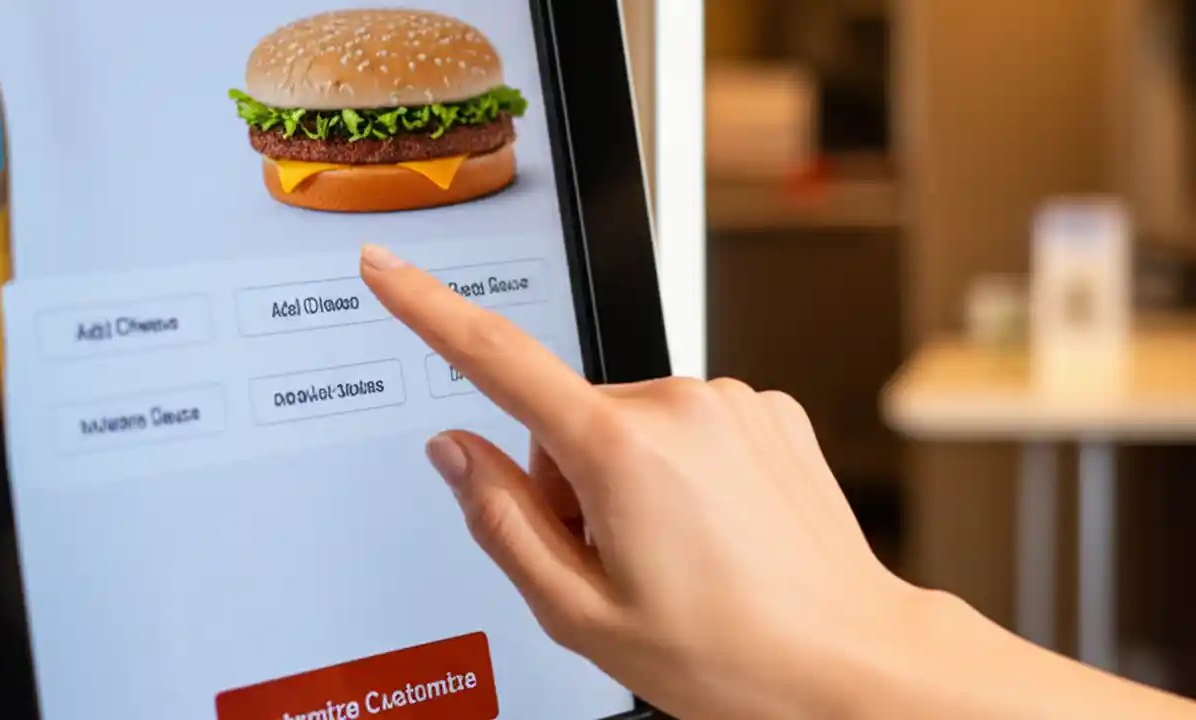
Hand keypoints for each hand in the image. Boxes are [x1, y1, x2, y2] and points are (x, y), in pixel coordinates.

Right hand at [359, 245, 915, 718]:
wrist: (849, 662)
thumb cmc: (730, 652)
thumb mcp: (581, 612)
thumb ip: (501, 521)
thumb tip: (456, 452)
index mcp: (621, 450)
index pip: (497, 360)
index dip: (428, 307)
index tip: (388, 267)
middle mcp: (679, 404)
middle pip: (566, 421)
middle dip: (568, 483)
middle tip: (615, 557)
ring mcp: (729, 401)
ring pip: (625, 424)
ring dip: (624, 477)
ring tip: (674, 551)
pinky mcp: (764, 408)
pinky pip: (683, 424)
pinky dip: (678, 468)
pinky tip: (711, 528)